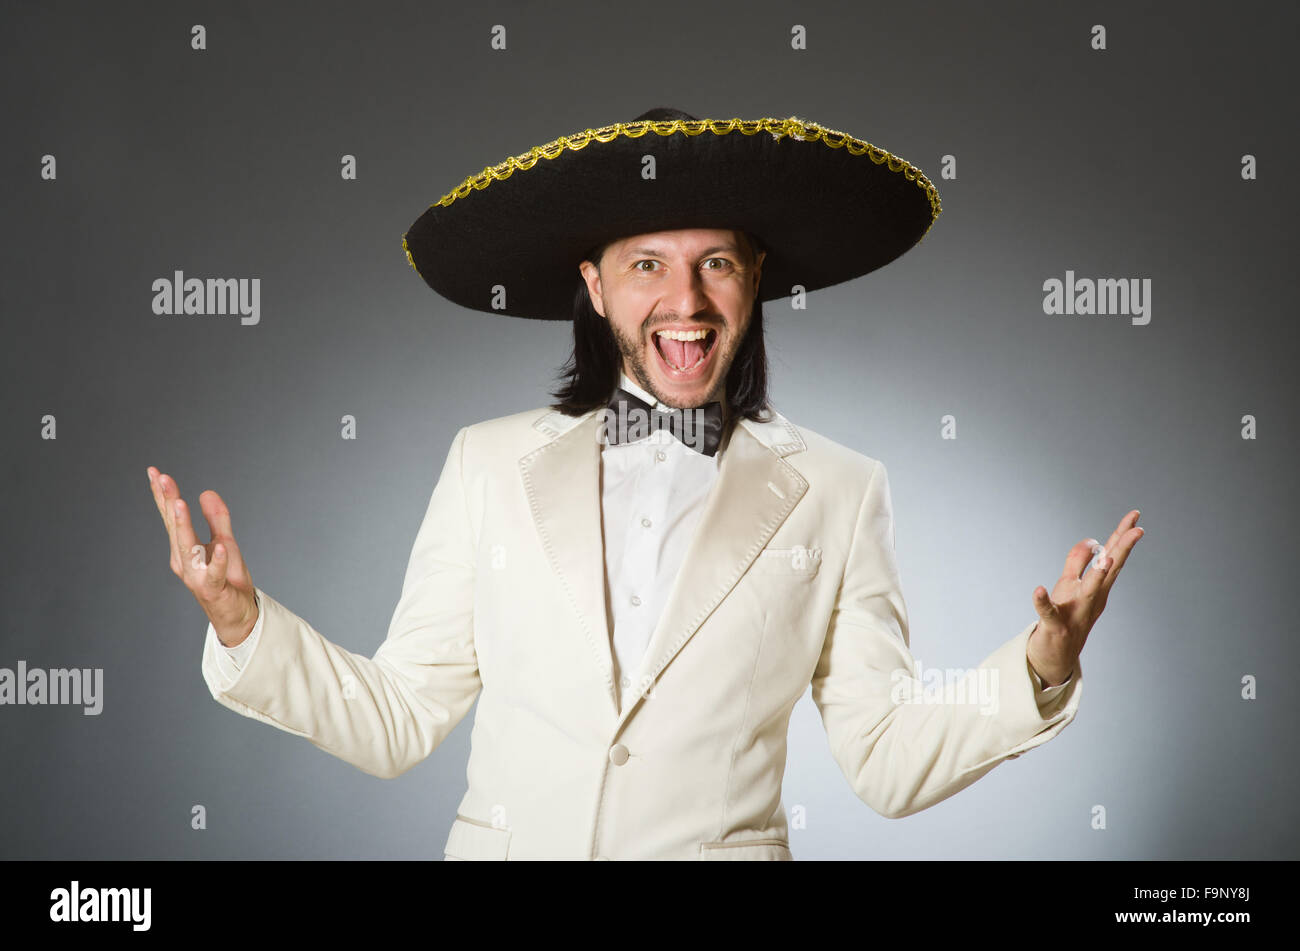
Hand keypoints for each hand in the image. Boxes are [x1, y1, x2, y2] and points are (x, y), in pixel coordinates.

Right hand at [147, 466, 258, 646]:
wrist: (237, 613)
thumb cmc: (229, 579)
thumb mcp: (225, 542)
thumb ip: (217, 518)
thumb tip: (206, 492)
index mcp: (184, 548)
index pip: (171, 517)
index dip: (163, 495)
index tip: (155, 471)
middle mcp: (184, 560)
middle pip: (175, 526)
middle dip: (168, 501)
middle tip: (162, 477)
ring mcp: (195, 575)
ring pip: (187, 547)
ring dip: (183, 525)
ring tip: (180, 503)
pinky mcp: (212, 588)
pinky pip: (215, 573)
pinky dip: (218, 561)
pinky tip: (222, 547)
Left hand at [1027, 509, 1143, 686]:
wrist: (1056, 656)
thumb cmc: (1065, 617)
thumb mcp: (1070, 585)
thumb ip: (1078, 561)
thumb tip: (1091, 539)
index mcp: (1097, 588)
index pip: (1113, 558)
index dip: (1123, 537)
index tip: (1135, 516)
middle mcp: (1091, 599)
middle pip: (1108, 572)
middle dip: (1122, 550)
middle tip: (1137, 530)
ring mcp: (1075, 613)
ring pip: (1088, 592)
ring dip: (1097, 575)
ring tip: (1106, 556)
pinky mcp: (1055, 626)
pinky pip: (1048, 613)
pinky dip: (1042, 602)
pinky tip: (1037, 590)